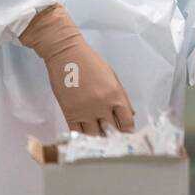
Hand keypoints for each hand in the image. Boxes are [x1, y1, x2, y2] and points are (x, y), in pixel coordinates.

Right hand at [18, 4, 134, 134]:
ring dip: (98, 139)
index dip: (127, 131)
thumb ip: (121, 97)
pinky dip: (83, 138)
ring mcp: (85, 111)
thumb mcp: (112, 76)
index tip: (126, 134)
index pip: (126, 122)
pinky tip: (86, 138)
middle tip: (113, 140)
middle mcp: (102, 106)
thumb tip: (129, 115)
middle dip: (114, 137)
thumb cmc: (91, 61)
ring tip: (100, 140)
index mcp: (115, 95)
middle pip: (112, 131)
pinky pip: (78, 133)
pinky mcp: (69, 113)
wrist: (66, 54)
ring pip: (95, 136)